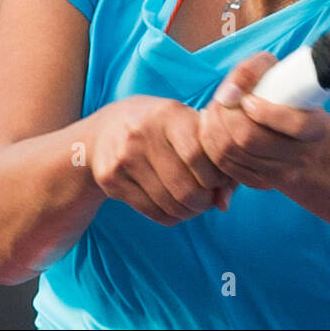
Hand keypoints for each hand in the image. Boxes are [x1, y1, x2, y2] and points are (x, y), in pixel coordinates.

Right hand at [89, 95, 236, 225]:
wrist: (105, 128)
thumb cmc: (160, 127)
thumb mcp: (186, 126)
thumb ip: (213, 158)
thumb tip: (224, 204)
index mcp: (168, 114)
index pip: (199, 155)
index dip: (216, 176)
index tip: (220, 180)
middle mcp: (142, 133)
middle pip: (186, 186)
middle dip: (204, 201)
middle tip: (208, 200)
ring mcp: (123, 158)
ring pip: (169, 203)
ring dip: (189, 212)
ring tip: (194, 205)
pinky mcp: (110, 179)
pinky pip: (151, 211)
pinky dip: (170, 216)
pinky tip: (175, 208)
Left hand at [199, 52, 329, 190]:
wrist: (299, 136)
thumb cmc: (285, 97)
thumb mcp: (276, 72)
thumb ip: (252, 71)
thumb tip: (228, 95)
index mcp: (317, 128)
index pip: (295, 125)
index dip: (264, 110)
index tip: (248, 98)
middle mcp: (303, 155)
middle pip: (250, 139)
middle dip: (225, 116)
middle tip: (219, 102)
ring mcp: (283, 174)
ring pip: (232, 153)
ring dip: (213, 128)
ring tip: (213, 111)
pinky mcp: (263, 183)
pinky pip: (226, 166)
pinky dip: (211, 145)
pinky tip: (212, 129)